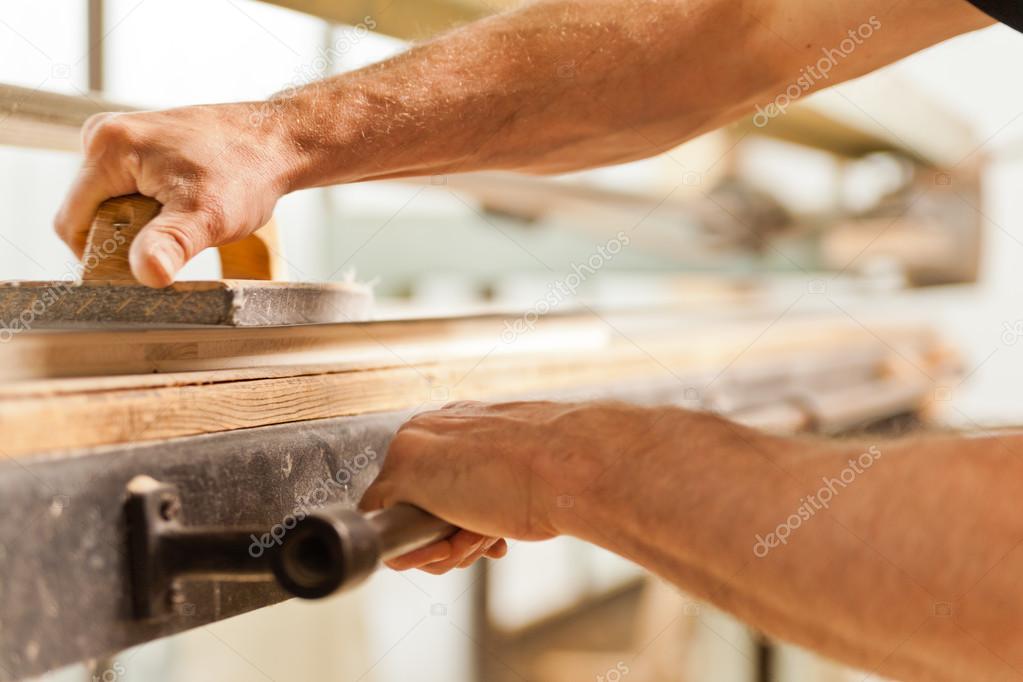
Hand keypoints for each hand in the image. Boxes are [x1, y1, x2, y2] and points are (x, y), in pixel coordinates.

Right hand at [54, 104, 297, 286]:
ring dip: (140, 221)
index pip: (72, 222)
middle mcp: (104, 134)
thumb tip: (146, 273)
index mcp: (107, 148)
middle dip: (124, 235)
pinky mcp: (138, 142)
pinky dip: (150, 205)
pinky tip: (184, 204)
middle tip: (176, 238)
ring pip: (109, 201)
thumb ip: (170, 244)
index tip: (139, 268)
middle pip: (90, 211)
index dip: (97, 256)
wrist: (278, 140)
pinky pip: (126, 187)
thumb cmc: (247, 173)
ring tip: (185, 217)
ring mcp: (121, 135)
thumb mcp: (209, 218)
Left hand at [359, 399, 675, 573]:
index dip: (464, 517)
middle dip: (455, 534)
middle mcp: (429, 428)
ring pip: (409, 523)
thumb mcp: (523, 473)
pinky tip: (464, 540)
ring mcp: (409, 450)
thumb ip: (489, 487)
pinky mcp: (400, 478)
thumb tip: (475, 519)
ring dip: (450, 547)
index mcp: (461, 421)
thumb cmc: (561, 471)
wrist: (570, 465)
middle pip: (421, 504)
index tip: (493, 530)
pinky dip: (422, 553)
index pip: (442, 483)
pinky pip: (392, 534)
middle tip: (490, 536)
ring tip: (488, 534)